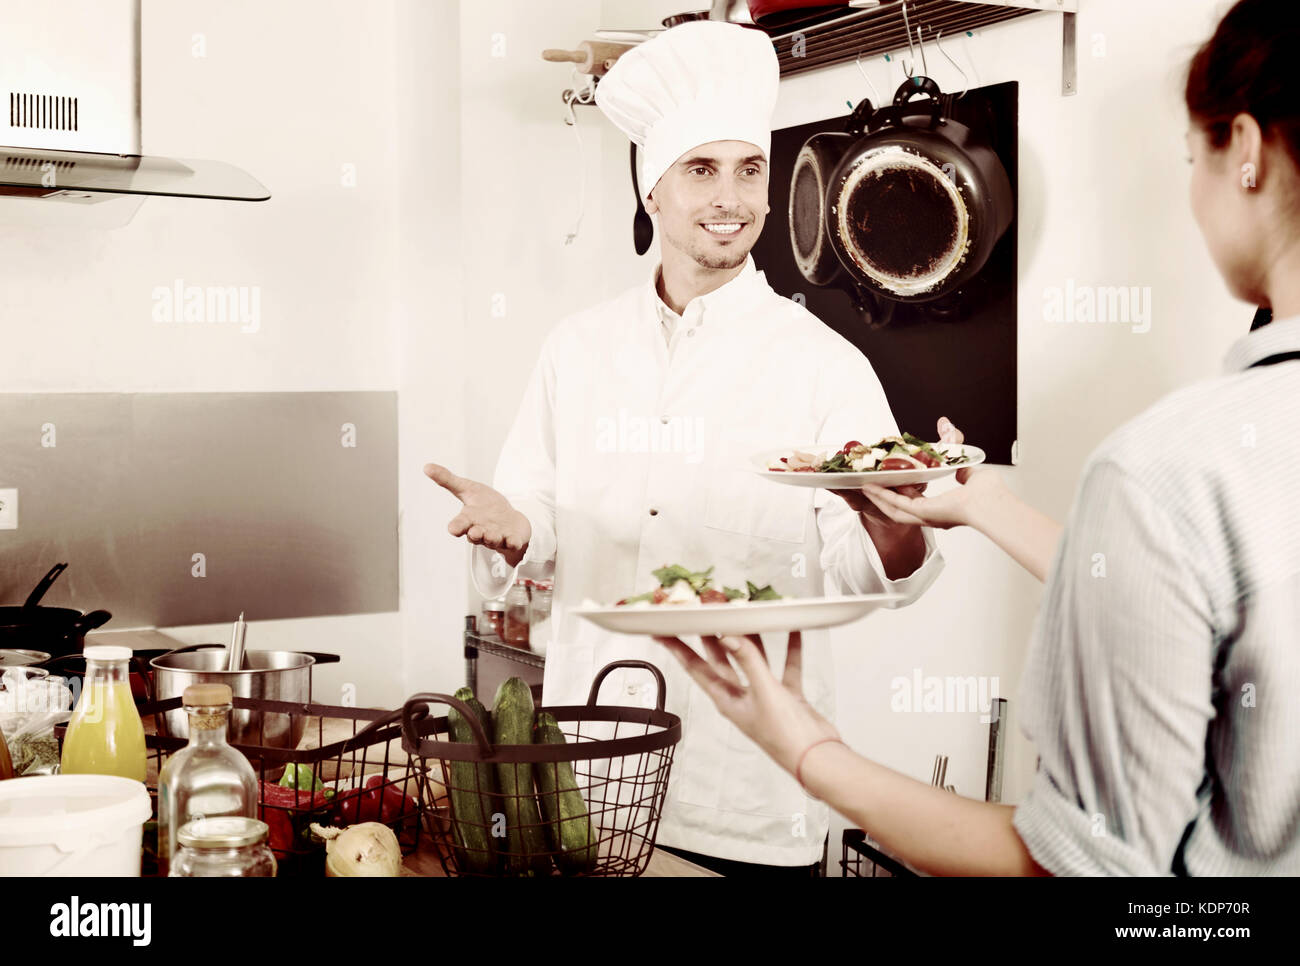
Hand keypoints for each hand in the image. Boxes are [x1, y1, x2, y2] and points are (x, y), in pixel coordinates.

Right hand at [424, 463, 531, 566]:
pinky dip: (512, 543)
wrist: (509, 518)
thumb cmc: (486, 505)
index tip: (453, 528)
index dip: (456, 527)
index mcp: (469, 520)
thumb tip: (426, 466)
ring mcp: (497, 536)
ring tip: (491, 534)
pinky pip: (512, 543)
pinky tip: (513, 541)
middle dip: (475, 535)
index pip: (459, 525)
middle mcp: (481, 530)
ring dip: (492, 538)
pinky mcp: (512, 539)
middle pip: (476, 535)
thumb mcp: (468, 489)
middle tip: (474, 532)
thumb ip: (448, 480)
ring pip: (493, 540)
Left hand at [652, 631, 839, 775]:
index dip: (677, 649)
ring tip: (747, 614)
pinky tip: (792, 631)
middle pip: (720, 660)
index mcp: (726, 700)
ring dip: (751, 639)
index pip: (695, 668)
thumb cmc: (785, 738)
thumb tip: (728, 636)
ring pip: (752, 660)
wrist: (817, 757)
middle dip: (711, 637)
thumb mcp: (764, 693)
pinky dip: (788, 649)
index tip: (662, 632)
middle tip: (704, 613)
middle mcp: (741, 697)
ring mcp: (763, 696)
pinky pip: (784, 666)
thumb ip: (748, 661)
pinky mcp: (785, 695)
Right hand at [857, 417, 1002, 529]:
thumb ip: (964, 471)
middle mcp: (932, 516)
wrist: (993, 503)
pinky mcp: (922, 512)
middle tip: (870, 487)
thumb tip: (959, 465)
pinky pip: (896, 503)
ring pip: (893, 509)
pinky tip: (871, 487)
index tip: (893, 483)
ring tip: (865, 486)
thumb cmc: (991, 495)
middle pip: (899, 510)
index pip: (916, 503)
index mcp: (943, 510)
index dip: (902, 494)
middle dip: (883, 498)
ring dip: (878, 497)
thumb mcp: (973, 476)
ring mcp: (926, 516)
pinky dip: (882, 495)